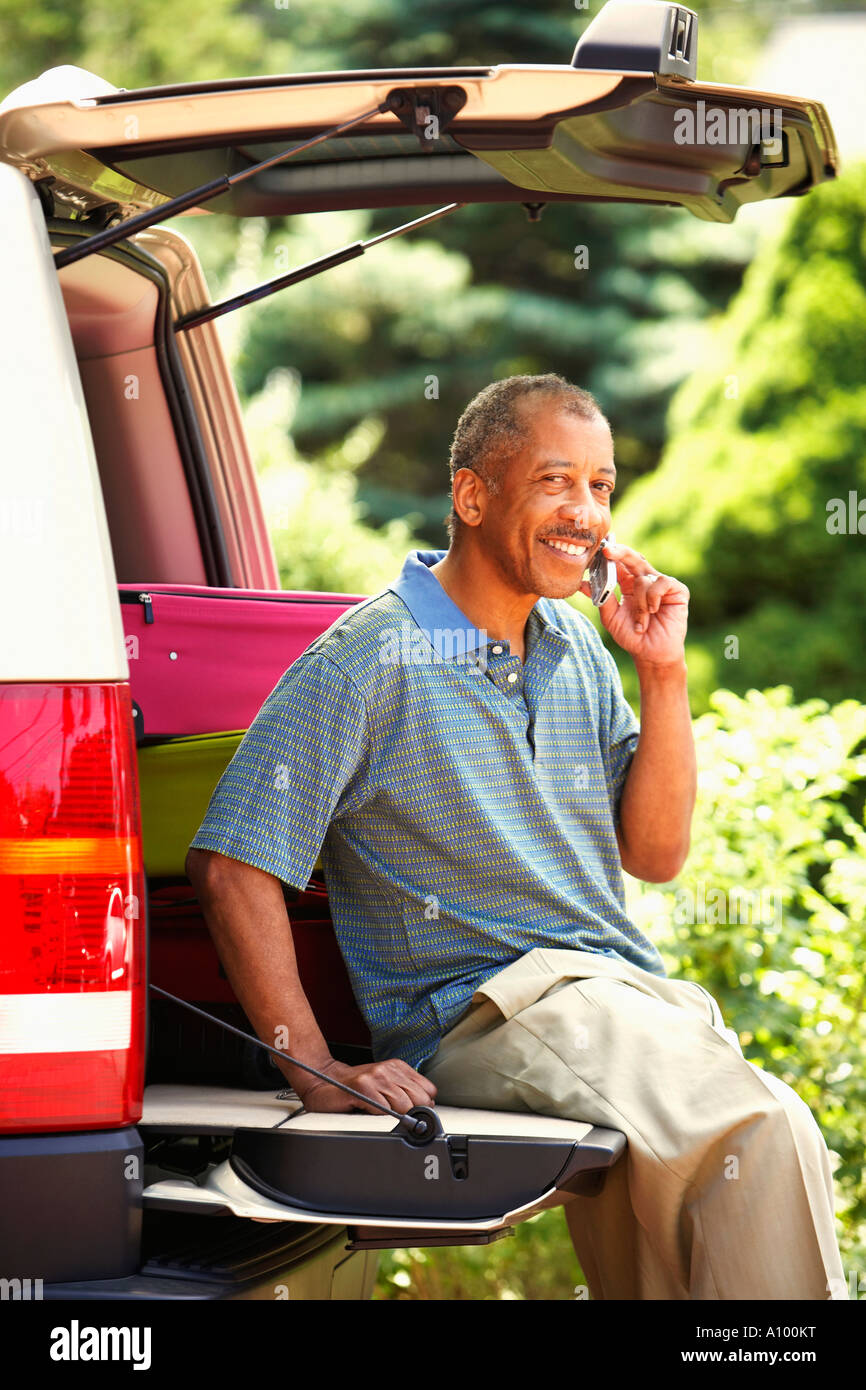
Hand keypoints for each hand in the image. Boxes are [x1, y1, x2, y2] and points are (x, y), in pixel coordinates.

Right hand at [299, 1057, 436, 1114]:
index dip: (422, 1105)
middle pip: (420, 1100)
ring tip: (378, 1111)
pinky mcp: (363, 1087)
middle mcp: (388, 1069)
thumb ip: (405, 1092)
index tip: (411, 1111)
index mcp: (398, 1067)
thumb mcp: (385, 1085)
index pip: (429, 1090)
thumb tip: (427, 1108)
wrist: (324, 1082)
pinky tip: (368, 1111)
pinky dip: (378, 1117)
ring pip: (403, 1106)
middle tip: (393, 1114)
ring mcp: (375, 1076)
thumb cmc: (355, 1088)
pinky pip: (384, 1110)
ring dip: (393, 1116)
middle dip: (410, 1112)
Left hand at [578, 540, 688, 666]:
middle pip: (632, 558)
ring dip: (639, 603)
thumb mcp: (611, 618)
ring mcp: (661, 584)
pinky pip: (660, 582)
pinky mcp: (677, 590)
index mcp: (629, 584)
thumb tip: (582, 583)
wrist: (651, 654)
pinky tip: (653, 611)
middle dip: (620, 552)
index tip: (598, 550)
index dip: (609, 555)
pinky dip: (652, 598)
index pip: (619, 564)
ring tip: (641, 622)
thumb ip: (601, 599)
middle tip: (607, 551)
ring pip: (643, 579)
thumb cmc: (632, 636)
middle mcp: (645, 580)